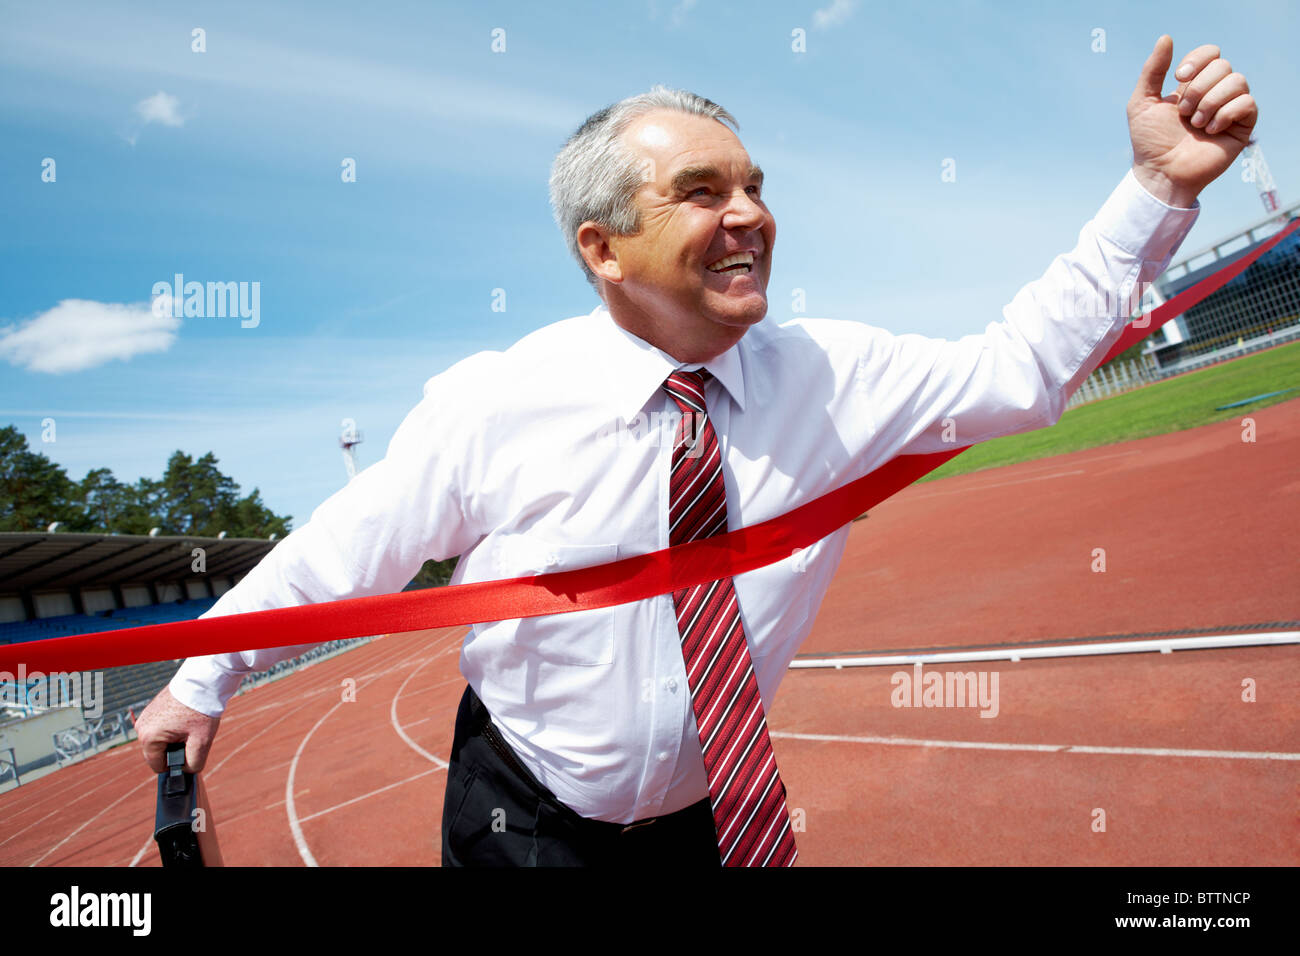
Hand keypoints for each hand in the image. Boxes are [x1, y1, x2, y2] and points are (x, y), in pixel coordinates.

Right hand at [135, 684, 220, 773]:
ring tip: (189, 726)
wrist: (203, 682)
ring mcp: (145, 718)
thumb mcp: (202, 741)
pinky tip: (185, 720)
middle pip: (158, 753)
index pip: (158, 767)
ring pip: (160, 741)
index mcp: (148, 738)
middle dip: (175, 749)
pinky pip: (161, 729)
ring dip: (175, 739)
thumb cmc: (200, 710)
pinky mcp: (151, 710)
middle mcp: (141, 728)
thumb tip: (188, 772)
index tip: (190, 751)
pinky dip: (173, 728)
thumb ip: (194, 763)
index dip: (176, 765)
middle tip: (192, 735)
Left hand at [1126, 35, 1258, 206]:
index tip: (1179, 78)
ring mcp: (1230, 108)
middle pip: (1223, 65)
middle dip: (1199, 88)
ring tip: (1196, 124)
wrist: (1161, 173)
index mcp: (1194, 84)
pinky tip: (1210, 130)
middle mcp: (1215, 93)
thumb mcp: (1142, 103)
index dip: (1198, 59)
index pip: (1211, 53)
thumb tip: (1166, 38)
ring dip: (1211, 102)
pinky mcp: (1243, 125)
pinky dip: (1226, 113)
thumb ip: (1152, 70)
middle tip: (1183, 113)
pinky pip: (1247, 102)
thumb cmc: (1150, 142)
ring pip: (1237, 80)